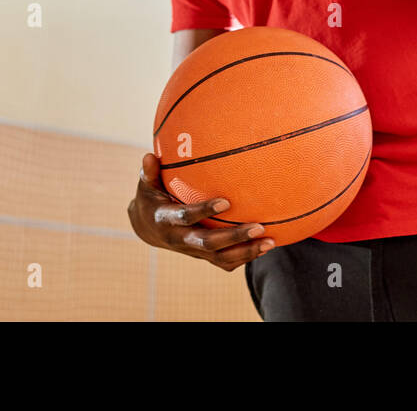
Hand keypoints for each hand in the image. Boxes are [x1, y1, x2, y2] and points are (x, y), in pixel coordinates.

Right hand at [127, 153, 274, 271]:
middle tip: (259, 227)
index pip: (186, 217)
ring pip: (220, 258)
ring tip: (270, 242)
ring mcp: (193, 251)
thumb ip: (149, 172)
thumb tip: (148, 154)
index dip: (205, 211)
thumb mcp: (145, 185)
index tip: (226, 202)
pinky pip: (225, 262)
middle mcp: (180, 240)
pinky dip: (245, 257)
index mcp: (166, 220)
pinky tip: (265, 246)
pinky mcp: (202, 256)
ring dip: (246, 252)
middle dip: (234, 237)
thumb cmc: (151, 198)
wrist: (147, 228)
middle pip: (208, 243)